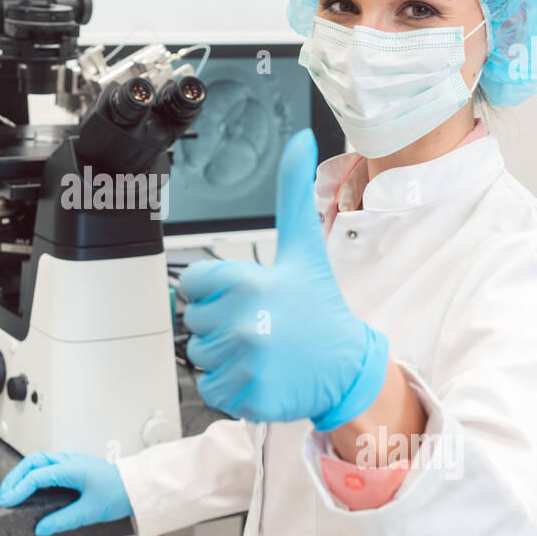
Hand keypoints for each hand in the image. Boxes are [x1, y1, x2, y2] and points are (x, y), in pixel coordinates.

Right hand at [0, 452, 132, 535]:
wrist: (137, 486)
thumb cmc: (118, 492)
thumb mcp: (89, 511)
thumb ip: (63, 520)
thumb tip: (41, 528)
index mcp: (71, 467)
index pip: (36, 476)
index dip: (18, 489)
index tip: (7, 503)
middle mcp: (68, 460)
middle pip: (31, 462)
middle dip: (14, 477)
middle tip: (4, 497)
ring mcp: (70, 462)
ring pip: (38, 461)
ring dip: (22, 474)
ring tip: (12, 492)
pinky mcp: (72, 467)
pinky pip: (46, 466)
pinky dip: (32, 475)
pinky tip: (29, 488)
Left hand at [180, 129, 388, 431]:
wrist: (346, 367)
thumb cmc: (318, 307)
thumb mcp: (304, 248)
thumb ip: (293, 193)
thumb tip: (301, 139)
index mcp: (248, 282)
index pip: (190, 286)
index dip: (215, 291)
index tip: (248, 296)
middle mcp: (244, 321)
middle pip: (192, 322)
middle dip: (220, 324)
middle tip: (260, 324)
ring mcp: (247, 362)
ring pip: (199, 357)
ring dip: (224, 357)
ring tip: (262, 349)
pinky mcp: (248, 396)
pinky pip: (211, 390)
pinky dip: (230, 388)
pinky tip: (260, 374)